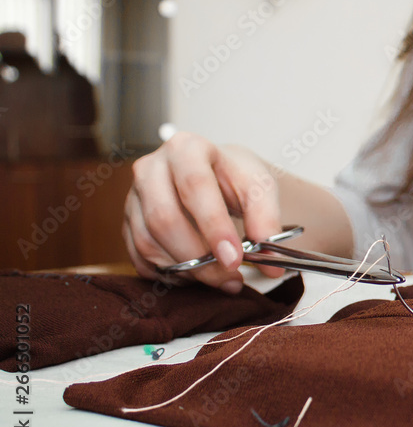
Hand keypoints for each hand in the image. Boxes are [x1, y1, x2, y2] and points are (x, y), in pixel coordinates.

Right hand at [123, 132, 283, 293]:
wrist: (217, 174)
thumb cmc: (235, 176)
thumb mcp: (260, 187)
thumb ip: (266, 220)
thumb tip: (270, 262)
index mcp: (186, 148)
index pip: (194, 187)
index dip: (214, 226)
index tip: (234, 258)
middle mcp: (151, 168)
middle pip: (164, 218)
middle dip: (199, 257)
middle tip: (230, 276)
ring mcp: (134, 196)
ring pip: (148, 242)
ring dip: (186, 269)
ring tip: (221, 278)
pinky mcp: (129, 222)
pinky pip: (139, 257)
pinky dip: (169, 274)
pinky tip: (198, 276)